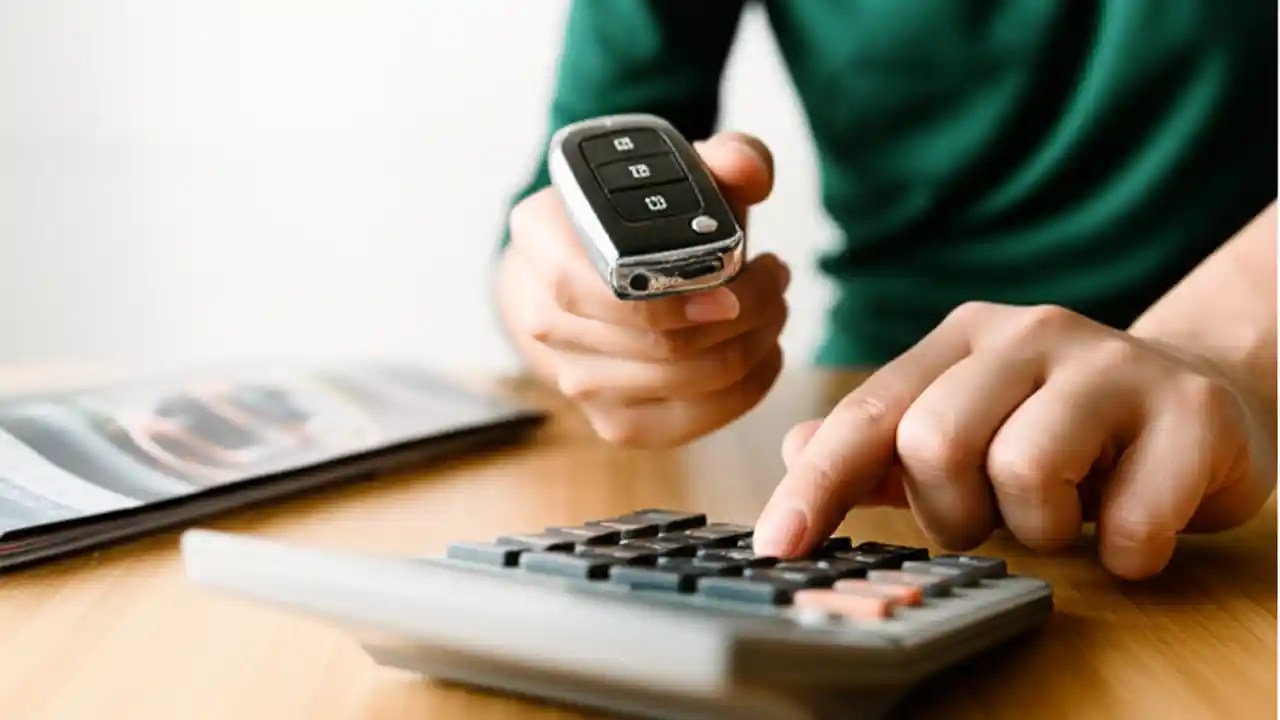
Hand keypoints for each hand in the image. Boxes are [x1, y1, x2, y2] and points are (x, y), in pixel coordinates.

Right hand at [498, 132, 788, 446]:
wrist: (594, 274)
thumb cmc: (639, 222)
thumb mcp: (677, 174)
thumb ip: (723, 157)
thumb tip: (745, 169)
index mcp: (542, 239)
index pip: (606, 286)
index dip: (680, 293)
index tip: (741, 270)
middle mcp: (543, 316)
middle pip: (660, 341)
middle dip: (744, 312)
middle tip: (777, 280)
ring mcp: (574, 378)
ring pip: (684, 381)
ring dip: (752, 346)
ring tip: (774, 307)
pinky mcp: (613, 422)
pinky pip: (692, 420)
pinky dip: (746, 389)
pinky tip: (764, 354)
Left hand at [752, 302, 1275, 578]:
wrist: (1201, 398)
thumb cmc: (1061, 426)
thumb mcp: (966, 424)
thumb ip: (882, 443)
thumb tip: (794, 450)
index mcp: (959, 341)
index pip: (868, 413)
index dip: (817, 485)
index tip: (778, 547)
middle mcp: (1029, 334)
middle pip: (935, 440)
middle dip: (953, 511)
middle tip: (994, 514)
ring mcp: (1113, 363)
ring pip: (1025, 470)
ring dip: (1038, 527)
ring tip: (1069, 509)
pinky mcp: (1190, 412)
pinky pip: (1128, 523)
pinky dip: (1121, 551)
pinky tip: (1129, 525)